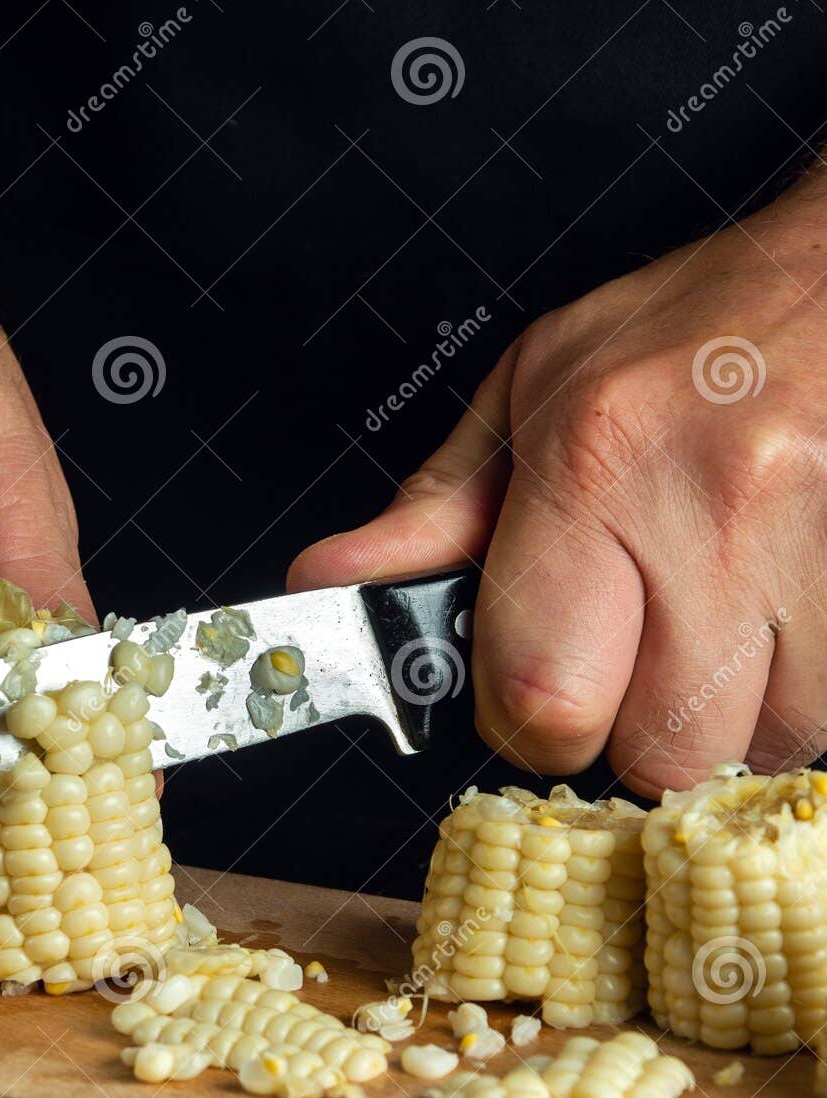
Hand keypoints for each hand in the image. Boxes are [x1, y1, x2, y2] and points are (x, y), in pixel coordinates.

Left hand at [290, 173, 826, 796]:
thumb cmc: (689, 334)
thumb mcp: (536, 394)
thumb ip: (438, 511)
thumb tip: (330, 581)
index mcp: (595, 468)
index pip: (541, 697)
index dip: (530, 724)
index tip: (537, 691)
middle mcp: (712, 514)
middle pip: (656, 752)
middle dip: (629, 733)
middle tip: (630, 662)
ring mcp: (815, 552)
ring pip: (751, 749)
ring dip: (719, 723)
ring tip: (708, 636)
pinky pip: (820, 721)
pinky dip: (788, 701)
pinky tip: (765, 632)